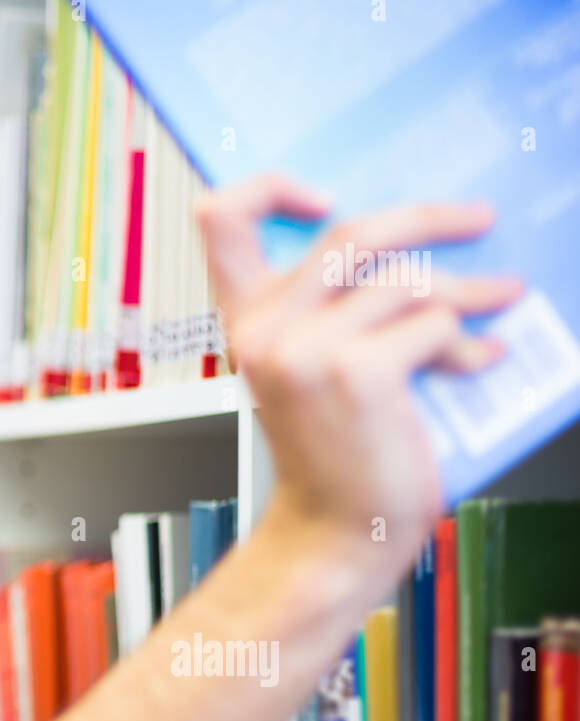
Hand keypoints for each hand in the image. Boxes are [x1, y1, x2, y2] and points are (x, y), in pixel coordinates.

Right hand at [195, 173, 523, 560]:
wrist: (335, 532)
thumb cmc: (334, 452)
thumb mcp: (307, 371)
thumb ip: (327, 309)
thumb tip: (409, 243)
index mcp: (245, 320)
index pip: (219, 218)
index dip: (270, 188)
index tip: (324, 200)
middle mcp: (264, 329)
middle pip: (350, 234)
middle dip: (428, 218)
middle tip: (476, 218)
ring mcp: (306, 350)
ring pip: (405, 280)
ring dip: (466, 291)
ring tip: (500, 299)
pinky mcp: (356, 374)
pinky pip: (431, 325)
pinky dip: (464, 342)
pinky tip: (478, 360)